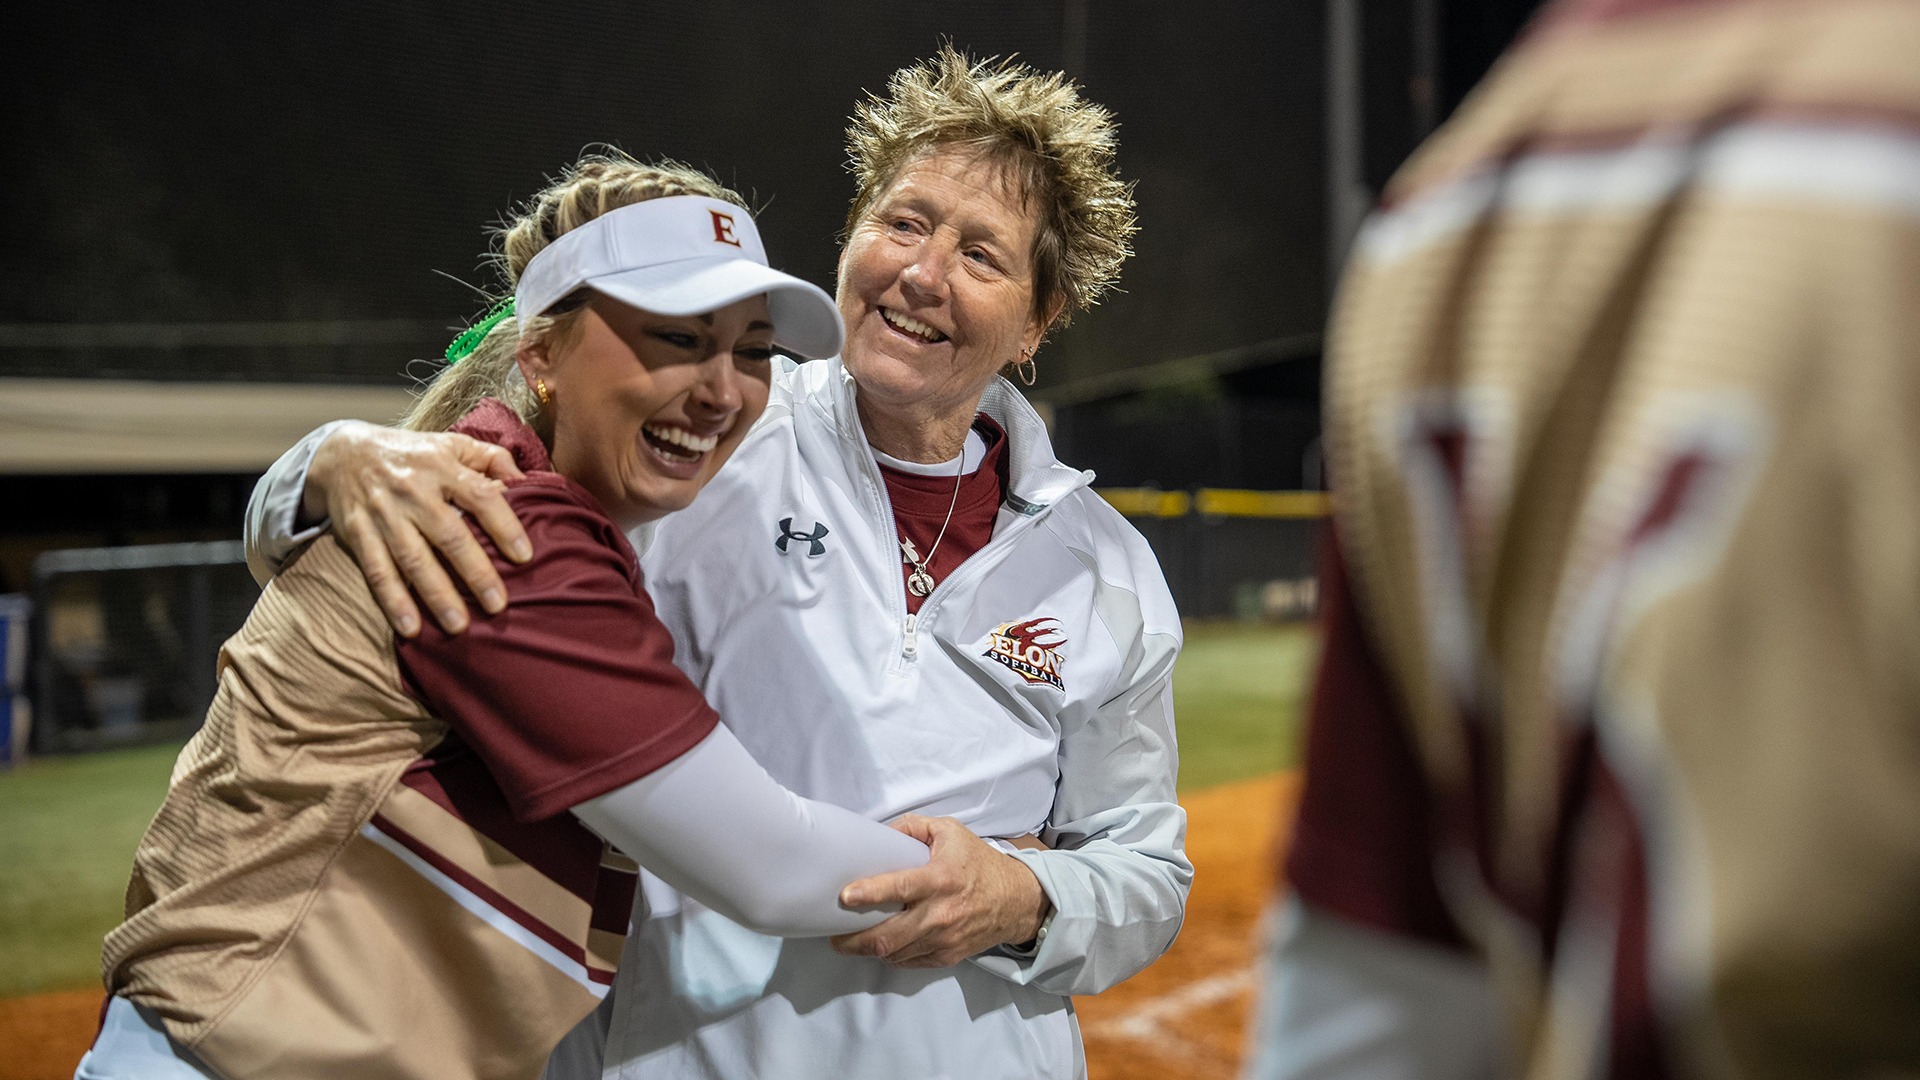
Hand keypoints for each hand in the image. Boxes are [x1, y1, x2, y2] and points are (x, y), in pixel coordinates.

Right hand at [306, 422, 529, 636]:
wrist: (342, 452)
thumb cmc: (413, 455)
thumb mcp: (452, 445)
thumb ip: (492, 459)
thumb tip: (528, 482)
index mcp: (442, 467)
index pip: (479, 496)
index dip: (504, 526)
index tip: (525, 556)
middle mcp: (413, 490)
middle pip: (448, 534)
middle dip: (474, 572)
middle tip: (498, 605)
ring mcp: (384, 512)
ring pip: (413, 558)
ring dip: (436, 595)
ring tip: (459, 626)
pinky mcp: (358, 532)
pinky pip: (377, 570)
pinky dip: (393, 601)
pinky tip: (410, 628)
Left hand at [831, 815, 1050, 968]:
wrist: (1016, 900)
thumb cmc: (978, 863)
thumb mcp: (949, 832)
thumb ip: (912, 827)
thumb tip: (880, 834)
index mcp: (941, 878)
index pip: (900, 888)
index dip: (870, 893)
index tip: (845, 897)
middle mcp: (941, 913)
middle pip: (889, 936)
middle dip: (854, 940)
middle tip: (834, 936)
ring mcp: (944, 940)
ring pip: (894, 954)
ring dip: (867, 950)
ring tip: (849, 941)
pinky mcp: (946, 957)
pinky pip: (908, 962)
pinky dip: (890, 955)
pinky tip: (880, 944)